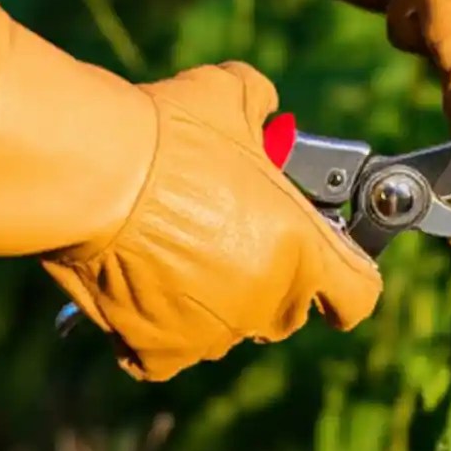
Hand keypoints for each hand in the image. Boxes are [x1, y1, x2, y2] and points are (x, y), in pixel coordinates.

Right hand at [0, 3, 381, 380]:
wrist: (93, 174)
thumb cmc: (171, 134)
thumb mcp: (231, 97)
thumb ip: (262, 106)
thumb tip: (263, 104)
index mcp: (302, 249)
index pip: (357, 295)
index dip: (347, 283)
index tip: (333, 271)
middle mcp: (267, 300)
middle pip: (287, 308)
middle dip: (268, 278)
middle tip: (229, 235)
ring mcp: (214, 333)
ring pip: (226, 328)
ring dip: (211, 301)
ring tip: (173, 249)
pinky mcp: (157, 352)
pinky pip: (166, 353)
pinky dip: (155, 330)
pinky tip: (139, 289)